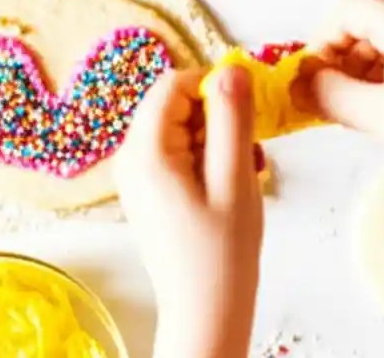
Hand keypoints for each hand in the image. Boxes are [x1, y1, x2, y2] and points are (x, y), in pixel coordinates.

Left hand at [116, 68, 261, 357]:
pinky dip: (210, 160)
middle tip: (252, 151)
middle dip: (220, 118)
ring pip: (183, 129)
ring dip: (220, 140)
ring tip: (247, 173)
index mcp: (145, 151)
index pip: (173, 84)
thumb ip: (232, 119)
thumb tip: (231, 69)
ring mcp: (137, 176)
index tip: (248, 110)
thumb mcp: (234, 178)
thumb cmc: (222, 253)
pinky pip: (180, 154)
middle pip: (177, 105)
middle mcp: (131, 158)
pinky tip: (232, 185)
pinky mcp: (150, 191)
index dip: (213, 86)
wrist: (204, 313)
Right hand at [306, 0, 383, 201]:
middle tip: (336, 102)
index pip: (349, 11)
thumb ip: (331, 95)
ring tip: (367, 111)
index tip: (314, 80)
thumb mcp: (380, 118)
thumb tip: (301, 83)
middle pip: (372, 21)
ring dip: (370, 67)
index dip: (322, 42)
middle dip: (345, 58)